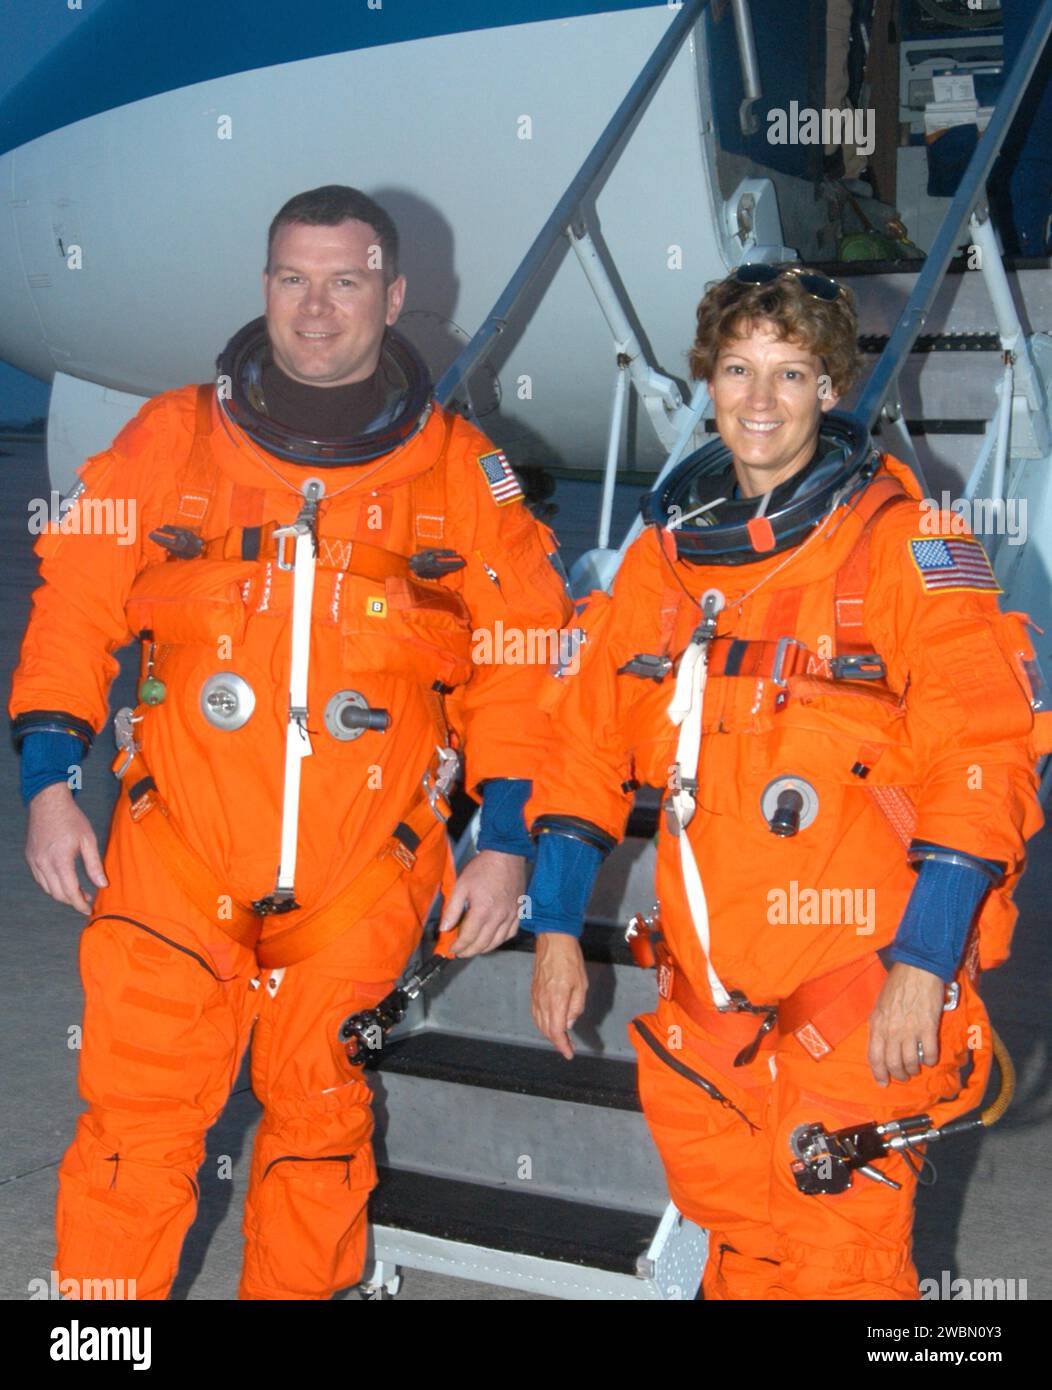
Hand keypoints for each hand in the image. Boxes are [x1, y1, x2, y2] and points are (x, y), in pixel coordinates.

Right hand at [25, 782, 107, 914]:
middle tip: (86, 902)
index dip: (80, 904)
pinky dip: (52, 885)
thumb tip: (102, 885)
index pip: (70, 891)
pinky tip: (64, 881)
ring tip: (78, 892)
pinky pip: (40, 880)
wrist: (48, 803)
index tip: (89, 910)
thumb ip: (94, 865)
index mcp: (60, 859)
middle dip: (72, 901)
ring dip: (62, 895)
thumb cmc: (71, 819)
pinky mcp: (30, 858)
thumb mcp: (89, 840)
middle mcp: (44, 863)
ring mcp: (34, 861)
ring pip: (47, 889)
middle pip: (57, 894)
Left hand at [439, 849, 525, 957]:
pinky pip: (511, 933)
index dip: (458, 946)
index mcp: (483, 910)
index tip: (452, 949)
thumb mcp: (461, 885)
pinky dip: (500, 940)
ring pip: (498, 941)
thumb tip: (444, 928)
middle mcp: (499, 916)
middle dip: (469, 951)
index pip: (469, 937)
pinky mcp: (519, 911)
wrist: (506, 854)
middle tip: (460, 952)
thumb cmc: (482, 868)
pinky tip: (493, 939)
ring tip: (473, 949)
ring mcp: (511, 915)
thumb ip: (452, 909)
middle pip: (483, 943)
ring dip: (484, 949)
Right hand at [531, 932, 587, 1059]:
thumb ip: (575, 1007)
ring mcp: (535, 996)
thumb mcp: (581, 984)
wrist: (553, 940)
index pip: (556, 1031)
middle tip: (568, 1046)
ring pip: (538, 1022)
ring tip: (560, 1037)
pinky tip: (548, 1023)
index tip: (569, 1054)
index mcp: (556, 1000)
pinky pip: (535, 1013)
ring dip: (548, 1033)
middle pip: (546, 1029)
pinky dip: (541, 1023)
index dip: (562, 1045)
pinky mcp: (533, 990)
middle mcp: (542, 1001)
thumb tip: (568, 1024)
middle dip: (557, 1041)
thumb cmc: (570, 960)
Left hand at [868, 961, 945, 1085]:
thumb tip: (883, 1043)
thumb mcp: (880, 1004)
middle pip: (893, 1064)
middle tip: (904, 1076)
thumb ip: (880, 1024)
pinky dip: (931, 1060)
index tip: (883, 1083)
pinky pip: (929, 1053)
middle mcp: (891, 1031)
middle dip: (899, 1074)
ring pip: (911, 1062)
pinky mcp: (928, 1028)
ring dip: (914, 1069)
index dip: (879, 1073)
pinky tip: (931, 1058)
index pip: (874, 1057)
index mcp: (876, 1024)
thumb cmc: (897, 983)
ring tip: (916, 1068)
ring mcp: (909, 1030)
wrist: (917, 968)